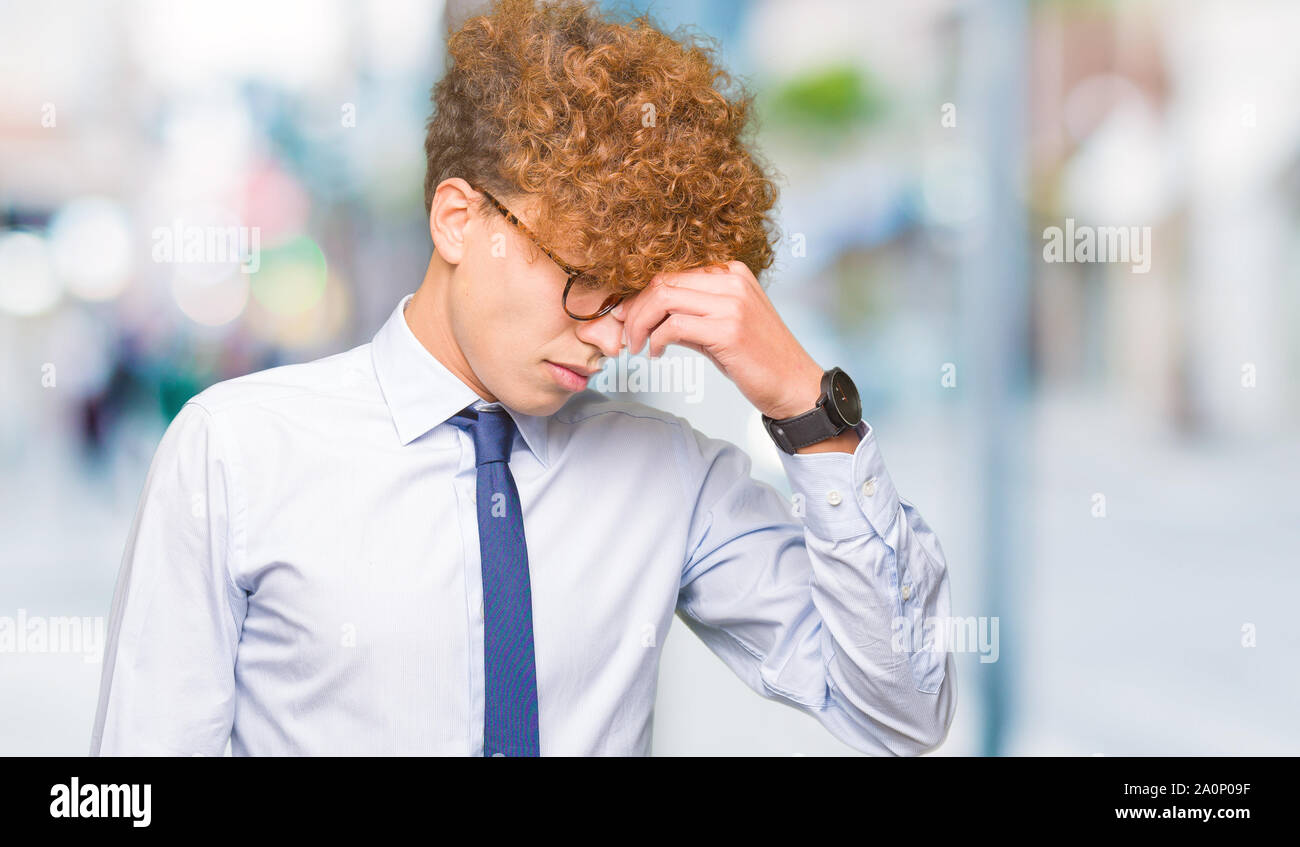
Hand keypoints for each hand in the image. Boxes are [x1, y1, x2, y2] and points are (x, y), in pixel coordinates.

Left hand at [615, 260, 825, 419]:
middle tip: (624, 333)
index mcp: (732, 271)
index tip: (626, 316)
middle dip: (634, 308)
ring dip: (639, 324)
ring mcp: (731, 303)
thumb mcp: (722, 326)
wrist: (793, 384)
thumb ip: (689, 313)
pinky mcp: (728, 330)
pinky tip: (655, 353)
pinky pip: (673, 326)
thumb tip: (644, 313)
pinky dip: (655, 340)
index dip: (641, 294)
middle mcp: (732, 280)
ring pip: (663, 299)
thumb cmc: (758, 358)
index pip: (672, 272)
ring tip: (636, 346)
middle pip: (663, 281)